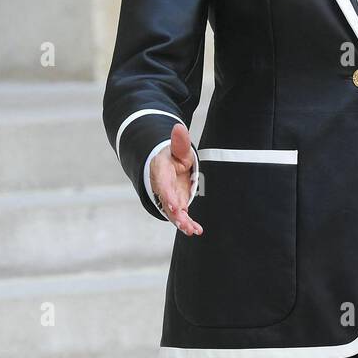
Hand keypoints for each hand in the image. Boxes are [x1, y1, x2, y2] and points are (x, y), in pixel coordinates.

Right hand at [150, 121, 201, 235]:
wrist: (165, 166)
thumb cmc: (172, 156)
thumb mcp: (176, 147)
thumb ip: (179, 141)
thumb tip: (179, 127)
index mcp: (160, 172)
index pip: (163, 186)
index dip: (169, 196)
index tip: (176, 206)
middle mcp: (162, 188)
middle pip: (168, 202)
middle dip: (176, 214)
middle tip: (185, 223)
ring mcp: (169, 197)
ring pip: (174, 212)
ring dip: (182, 222)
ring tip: (193, 230)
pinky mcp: (176, 204)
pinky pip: (180, 215)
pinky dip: (187, 223)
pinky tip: (197, 231)